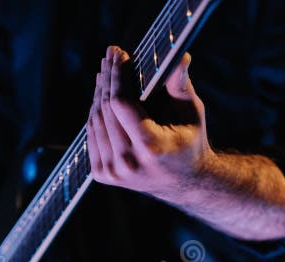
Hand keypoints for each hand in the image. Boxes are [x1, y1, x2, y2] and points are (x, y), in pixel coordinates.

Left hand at [86, 46, 214, 199]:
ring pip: (95, 121)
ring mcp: (113, 172)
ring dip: (98, 94)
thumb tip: (178, 56)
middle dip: (107, 79)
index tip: (119, 54)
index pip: (120, 104)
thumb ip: (181, 85)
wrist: (185, 182)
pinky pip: (92, 135)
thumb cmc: (191, 142)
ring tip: (106, 72)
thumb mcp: (192, 113)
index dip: (116, 76)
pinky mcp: (103, 175)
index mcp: (151, 147)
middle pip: (105, 110)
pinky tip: (102, 97)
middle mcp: (128, 163)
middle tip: (110, 56)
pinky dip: (96, 114)